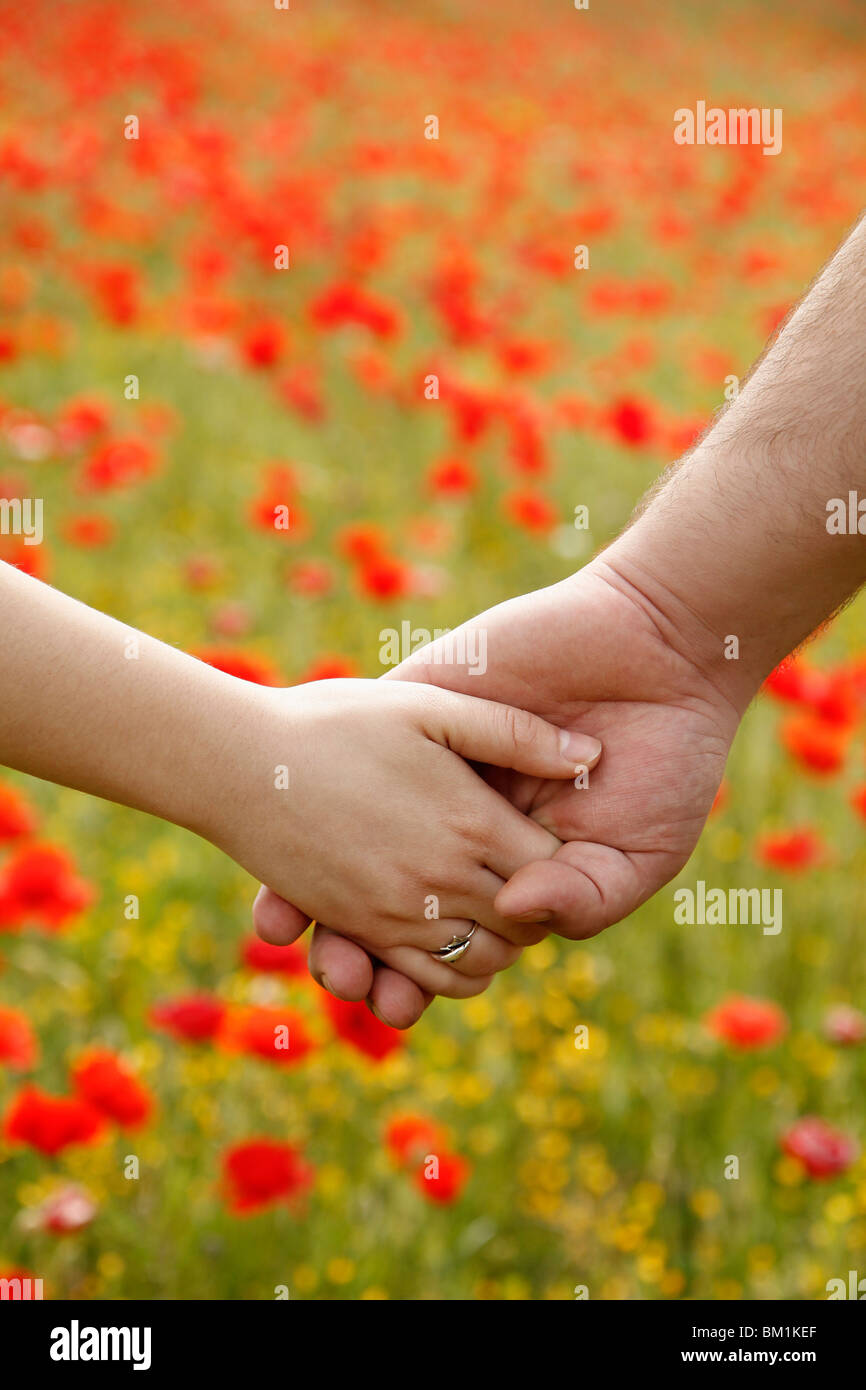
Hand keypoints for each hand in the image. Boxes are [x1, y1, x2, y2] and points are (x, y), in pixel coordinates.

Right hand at [221, 677, 600, 997]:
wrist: (238, 760)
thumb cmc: (335, 720)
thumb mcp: (431, 704)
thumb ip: (514, 731)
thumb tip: (592, 753)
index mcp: (468, 819)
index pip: (550, 866)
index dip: (558, 857)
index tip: (545, 834)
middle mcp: (441, 878)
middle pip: (526, 922)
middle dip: (536, 903)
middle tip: (524, 870)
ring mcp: (399, 914)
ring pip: (485, 960)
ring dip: (500, 943)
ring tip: (489, 905)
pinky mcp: (363, 932)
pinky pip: (432, 978)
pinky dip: (455, 971)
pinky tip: (451, 935)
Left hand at [255, 555, 742, 1022]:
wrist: (664, 649)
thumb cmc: (667, 760)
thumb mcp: (640, 852)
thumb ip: (583, 896)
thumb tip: (512, 915)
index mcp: (511, 867)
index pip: (449, 935)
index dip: (418, 976)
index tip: (396, 1004)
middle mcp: (461, 824)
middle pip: (392, 901)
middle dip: (363, 948)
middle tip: (347, 979)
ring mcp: (437, 767)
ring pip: (356, 838)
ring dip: (326, 893)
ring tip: (310, 935)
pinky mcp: (423, 707)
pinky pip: (357, 756)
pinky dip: (323, 807)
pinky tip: (302, 849)